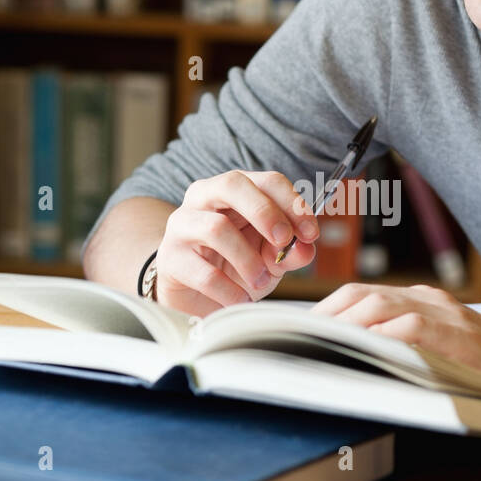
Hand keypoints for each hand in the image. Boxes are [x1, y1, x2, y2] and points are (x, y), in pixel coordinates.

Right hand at [155, 170, 318, 316]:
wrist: (193, 295)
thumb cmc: (234, 266)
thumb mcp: (270, 257)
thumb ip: (290, 251)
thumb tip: (304, 247)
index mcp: (234, 190)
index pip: (266, 180)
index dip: (292, 204)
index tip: (310, 233)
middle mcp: (203, 198)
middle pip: (232, 184)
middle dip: (265, 212)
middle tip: (284, 240)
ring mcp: (182, 226)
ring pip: (216, 228)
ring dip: (248, 259)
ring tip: (261, 281)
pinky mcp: (170, 259)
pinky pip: (203, 272)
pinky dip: (230, 290)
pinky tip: (241, 299)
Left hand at [310, 282, 480, 405]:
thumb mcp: (443, 356)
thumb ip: (404, 351)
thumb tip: (350, 366)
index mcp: (425, 304)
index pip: (362, 295)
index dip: (326, 310)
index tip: (297, 331)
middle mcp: (433, 302)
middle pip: (362, 295)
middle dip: (324, 316)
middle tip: (296, 341)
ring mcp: (450, 317)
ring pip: (381, 306)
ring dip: (344, 325)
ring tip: (316, 345)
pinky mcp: (464, 338)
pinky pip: (413, 329)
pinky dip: (382, 338)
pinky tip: (361, 352)